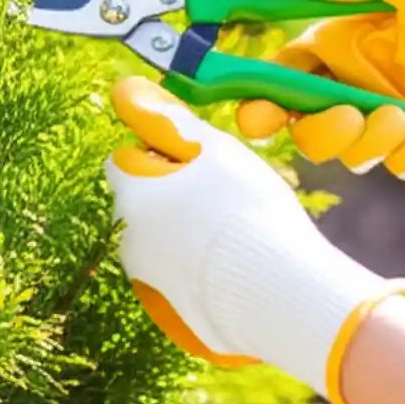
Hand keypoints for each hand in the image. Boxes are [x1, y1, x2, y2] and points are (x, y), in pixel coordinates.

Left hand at [104, 76, 404, 403]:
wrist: (279, 292)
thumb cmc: (247, 210)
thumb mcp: (213, 150)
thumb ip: (166, 119)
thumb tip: (125, 89)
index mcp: (132, 196)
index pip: (126, 160)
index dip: (161, 155)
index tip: (198, 163)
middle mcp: (127, 241)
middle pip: (143, 203)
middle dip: (171, 196)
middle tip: (222, 198)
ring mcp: (147, 282)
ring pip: (160, 241)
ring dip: (184, 233)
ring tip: (234, 236)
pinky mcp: (169, 314)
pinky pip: (177, 278)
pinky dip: (196, 270)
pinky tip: (232, 269)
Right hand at [236, 0, 404, 176]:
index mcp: (333, 50)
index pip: (279, 82)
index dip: (260, 102)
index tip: (257, 115)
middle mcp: (349, 86)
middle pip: (304, 128)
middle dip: (322, 129)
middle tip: (353, 115)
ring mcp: (379, 119)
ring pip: (344, 153)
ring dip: (366, 142)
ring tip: (404, 120)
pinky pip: (391, 165)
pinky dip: (404, 153)